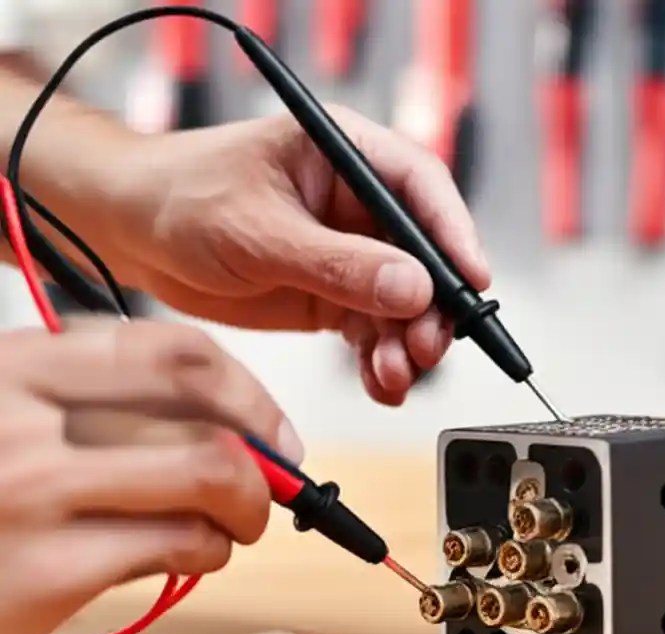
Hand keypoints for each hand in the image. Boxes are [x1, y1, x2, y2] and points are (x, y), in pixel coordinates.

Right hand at [0, 321, 292, 633]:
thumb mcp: (11, 422)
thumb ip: (95, 407)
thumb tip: (225, 424)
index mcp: (17, 367)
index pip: (168, 350)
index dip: (243, 390)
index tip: (268, 427)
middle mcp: (23, 418)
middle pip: (203, 414)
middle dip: (262, 453)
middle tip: (272, 483)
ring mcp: (33, 490)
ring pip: (210, 474)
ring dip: (248, 506)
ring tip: (233, 526)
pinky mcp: (47, 569)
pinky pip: (182, 543)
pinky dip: (211, 551)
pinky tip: (192, 557)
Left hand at [100, 107, 489, 406]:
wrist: (129, 234)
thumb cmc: (181, 198)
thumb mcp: (258, 231)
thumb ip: (338, 263)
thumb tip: (414, 288)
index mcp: (347, 155)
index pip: (421, 187)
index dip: (454, 233)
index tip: (472, 280)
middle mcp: (360, 204)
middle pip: (425, 255)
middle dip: (434, 306)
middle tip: (428, 346)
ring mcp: (352, 254)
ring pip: (407, 303)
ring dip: (409, 343)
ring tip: (396, 374)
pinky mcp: (335, 297)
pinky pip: (377, 333)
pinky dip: (382, 362)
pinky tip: (381, 383)